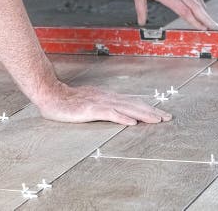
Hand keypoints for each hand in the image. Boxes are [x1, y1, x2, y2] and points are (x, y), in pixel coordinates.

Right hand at [35, 82, 171, 124]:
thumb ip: (102, 107)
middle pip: (134, 104)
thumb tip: (117, 113)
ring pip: (127, 108)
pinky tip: (132, 122)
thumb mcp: (89, 103)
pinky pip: (110, 114)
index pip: (131, 102)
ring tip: (157, 120)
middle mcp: (107, 98)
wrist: (50, 94)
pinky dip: (123, 117)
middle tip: (167, 117)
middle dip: (152, 111)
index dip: (147, 107)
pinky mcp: (92, 109)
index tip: (160, 114)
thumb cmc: (67, 101)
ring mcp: (100, 103)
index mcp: (107, 97)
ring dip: (143, 114)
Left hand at [130, 0, 217, 29]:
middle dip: (206, 18)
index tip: (202, 29)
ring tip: (209, 19)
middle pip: (195, 6)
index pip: (184, 11)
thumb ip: (141, 9)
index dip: (194, 21)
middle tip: (214, 27)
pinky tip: (201, 4)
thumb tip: (141, 21)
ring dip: (204, 10)